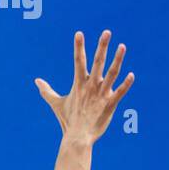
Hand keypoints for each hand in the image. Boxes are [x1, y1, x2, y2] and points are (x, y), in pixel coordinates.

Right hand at [35, 30, 133, 144]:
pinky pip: (120, 92)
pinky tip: (132, 75)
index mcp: (79, 84)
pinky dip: (126, 84)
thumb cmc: (68, 120)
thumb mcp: (56, 103)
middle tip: (107, 32)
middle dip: (102, 46)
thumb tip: (36, 81)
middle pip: (97, 62)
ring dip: (117, 60)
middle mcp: (91, 86)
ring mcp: (101, 95)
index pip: (77, 61)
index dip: (78, 47)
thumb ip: (46, 91)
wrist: (78, 137)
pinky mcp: (110, 105)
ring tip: (122, 46)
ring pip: (112, 74)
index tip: (79, 33)